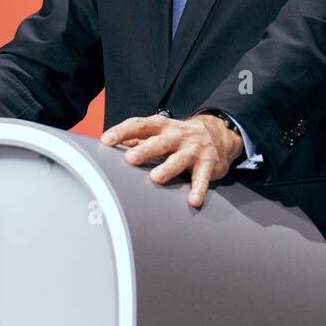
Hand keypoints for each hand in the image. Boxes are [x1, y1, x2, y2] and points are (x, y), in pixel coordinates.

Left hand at [100, 113, 242, 207]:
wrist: (219, 134)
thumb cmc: (180, 136)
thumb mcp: (160, 132)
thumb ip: (138, 138)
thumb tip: (111, 145)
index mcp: (162, 126)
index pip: (140, 125)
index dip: (123, 131)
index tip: (106, 140)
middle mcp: (177, 135)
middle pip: (160, 142)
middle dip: (145, 149)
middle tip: (130, 158)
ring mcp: (194, 149)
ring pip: (180, 158)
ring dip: (168, 168)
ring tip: (156, 177)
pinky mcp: (208, 163)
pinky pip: (203, 177)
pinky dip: (199, 188)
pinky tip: (193, 200)